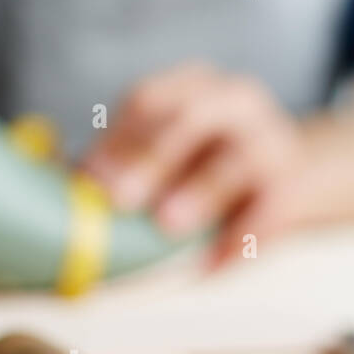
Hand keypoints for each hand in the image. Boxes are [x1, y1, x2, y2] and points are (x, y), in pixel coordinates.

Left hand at [79, 63, 303, 265]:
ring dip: (200, 193)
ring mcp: (271, 140)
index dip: (118, 139)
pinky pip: (268, 211)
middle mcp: (236, 101)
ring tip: (168, 224)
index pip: (151, 100)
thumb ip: (122, 166)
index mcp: (194, 86)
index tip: (89, 178)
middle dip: (151, 158)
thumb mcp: (169, 152)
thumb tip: (60, 194)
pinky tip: (207, 267)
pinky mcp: (293, 186)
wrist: (293, 175)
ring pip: (237, 161)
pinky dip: (236, 240)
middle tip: (118, 199)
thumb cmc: (207, 166)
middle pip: (191, 120)